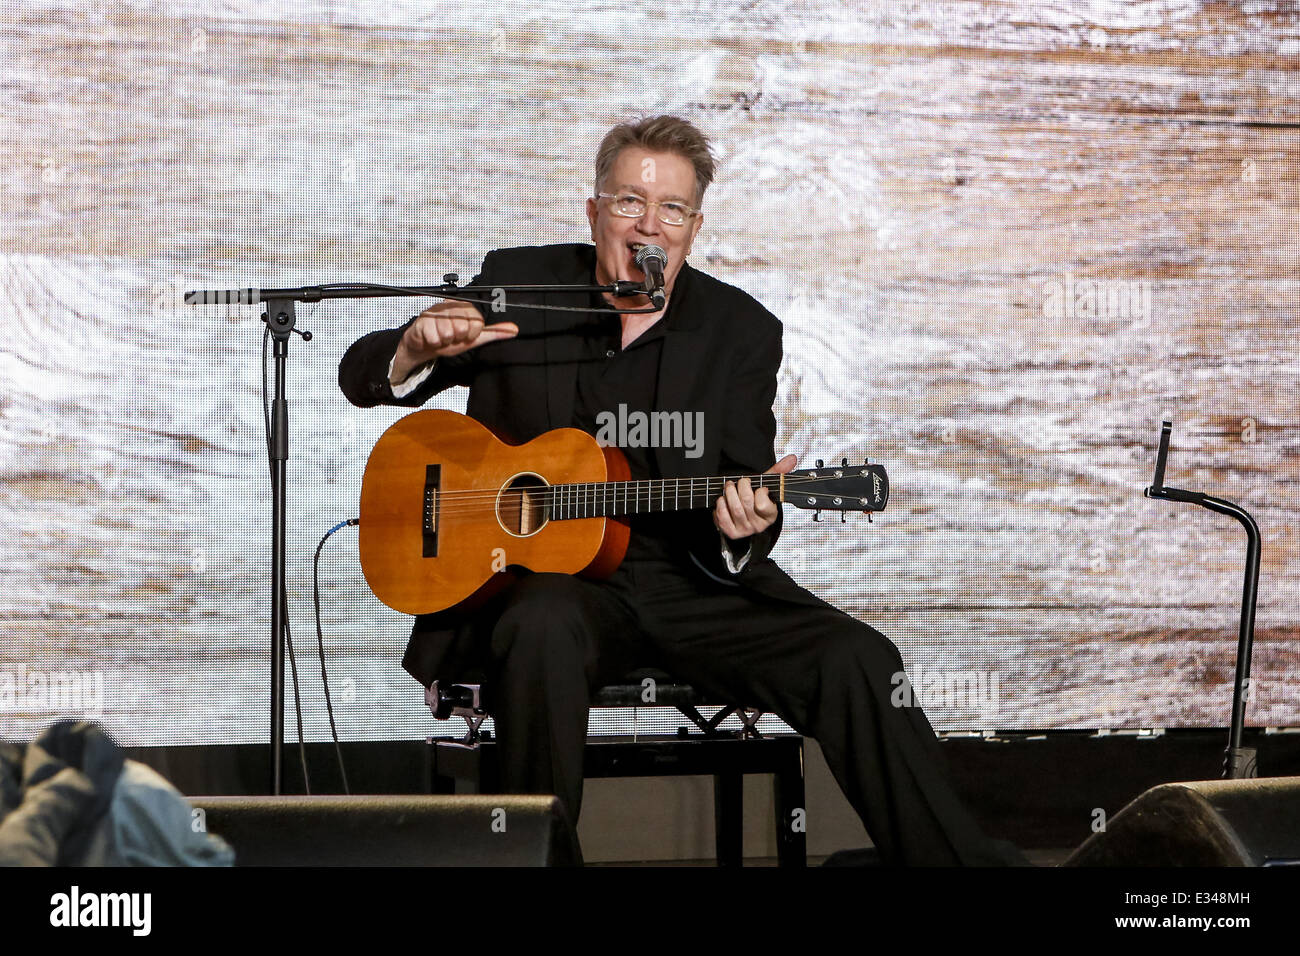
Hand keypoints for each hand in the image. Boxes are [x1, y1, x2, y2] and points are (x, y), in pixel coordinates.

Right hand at [391, 301, 517, 381]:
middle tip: (452, 336)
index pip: (477, 322)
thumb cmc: (450, 340)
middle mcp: (451, 306)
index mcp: (465, 308)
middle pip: (462, 327)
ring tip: (442, 337)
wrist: (426, 345)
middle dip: (457, 338)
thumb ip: (494, 333)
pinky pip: (434, 337)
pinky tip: (432, 337)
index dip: (472, 334)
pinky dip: (434, 342)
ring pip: (448, 333)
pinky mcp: (422, 320)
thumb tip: (514, 329)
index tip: (465, 335)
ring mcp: (436, 311)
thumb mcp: (474, 339)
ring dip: (445, 341)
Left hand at [713, 454, 797, 540]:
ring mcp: (745, 530)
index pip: (763, 504)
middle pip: (746, 502)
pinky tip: (723, 500)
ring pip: (735, 508)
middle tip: (738, 482)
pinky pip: (723, 516)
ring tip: (729, 487)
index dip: (759, 491)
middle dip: (740, 487)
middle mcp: (759, 525)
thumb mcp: (766, 486)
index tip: (759, 487)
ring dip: (729, 493)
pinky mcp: (732, 532)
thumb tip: (792, 458)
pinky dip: (720, 505)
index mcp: (770, 515)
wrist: (742, 515)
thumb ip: (778, 471)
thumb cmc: (755, 499)